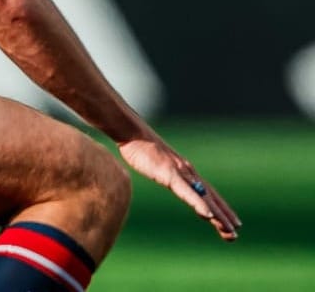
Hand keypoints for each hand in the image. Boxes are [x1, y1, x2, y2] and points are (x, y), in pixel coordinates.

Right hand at [119, 137, 240, 240]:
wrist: (132, 133)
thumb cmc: (141, 148)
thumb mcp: (157, 164)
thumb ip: (166, 173)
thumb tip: (167, 177)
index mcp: (186, 173)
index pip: (208, 193)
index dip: (221, 208)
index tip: (232, 223)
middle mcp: (189, 174)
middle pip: (211, 198)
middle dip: (224, 216)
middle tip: (235, 234)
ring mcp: (181, 174)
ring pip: (204, 198)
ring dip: (218, 215)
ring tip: (230, 230)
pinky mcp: (171, 175)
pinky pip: (187, 193)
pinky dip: (199, 204)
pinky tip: (208, 215)